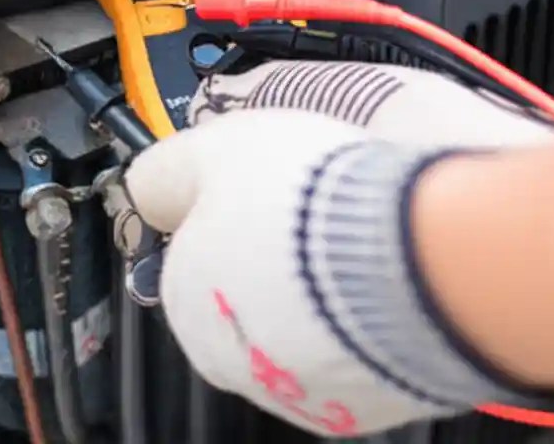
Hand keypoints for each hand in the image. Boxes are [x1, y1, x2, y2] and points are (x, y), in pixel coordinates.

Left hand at [126, 61, 553, 436]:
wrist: (408, 255)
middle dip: (273, 256)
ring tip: (352, 245)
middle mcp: (228, 356)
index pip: (191, 255)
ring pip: (296, 330)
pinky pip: (348, 355)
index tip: (261, 193)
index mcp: (183, 296)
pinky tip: (379, 287)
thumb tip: (145, 182)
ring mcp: (293, 388)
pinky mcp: (355, 405)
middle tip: (312, 213)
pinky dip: (360, 325)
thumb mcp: (212, 149)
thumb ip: (166, 171)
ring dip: (318, 293)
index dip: (228, 213)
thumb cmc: (309, 205)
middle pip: (244, 296)